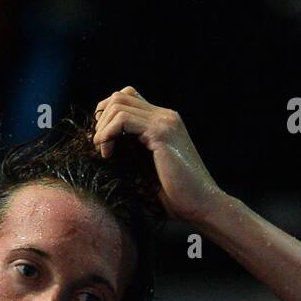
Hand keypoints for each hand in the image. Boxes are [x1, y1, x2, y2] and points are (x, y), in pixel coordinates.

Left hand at [92, 87, 224, 222]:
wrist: (201, 204)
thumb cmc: (176, 197)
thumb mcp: (147, 171)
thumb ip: (131, 155)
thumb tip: (103, 149)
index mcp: (164, 122)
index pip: (128, 99)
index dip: (107, 116)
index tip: (101, 142)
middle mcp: (165, 116)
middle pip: (120, 96)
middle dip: (101, 120)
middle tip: (99, 146)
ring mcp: (165, 121)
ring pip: (119, 104)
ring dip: (103, 127)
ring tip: (103, 151)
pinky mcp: (161, 133)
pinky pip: (123, 119)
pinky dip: (108, 134)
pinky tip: (107, 154)